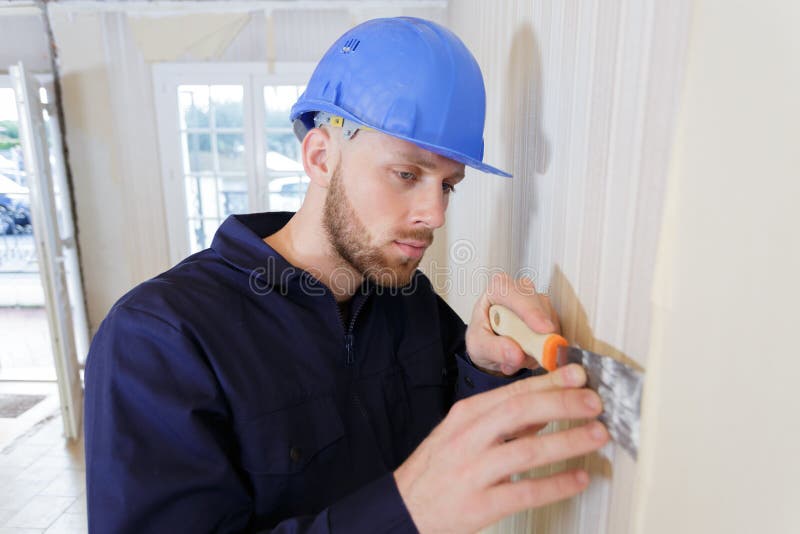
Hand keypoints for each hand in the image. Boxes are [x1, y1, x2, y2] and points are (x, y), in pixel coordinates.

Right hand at [393, 365, 608, 533]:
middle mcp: (468, 439)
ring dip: (567, 441)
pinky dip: (555, 485)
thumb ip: (502, 422)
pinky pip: (524, 493)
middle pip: (519, 412)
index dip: (549, 382)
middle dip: (561, 403)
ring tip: (596, 434)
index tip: (578, 375)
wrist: (404, 509)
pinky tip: (578, 479)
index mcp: (465, 416)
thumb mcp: (462, 434)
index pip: (512, 392)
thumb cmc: (435, 469)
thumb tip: (544, 409)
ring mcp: (472, 472)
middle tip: (594, 401)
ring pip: (526, 451)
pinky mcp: (479, 505)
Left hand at [466, 272, 559, 375]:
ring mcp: (537, 301)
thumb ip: (495, 350)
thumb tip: (517, 355)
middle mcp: (520, 290)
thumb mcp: (479, 346)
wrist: (491, 344)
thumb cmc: (482, 337)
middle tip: (526, 358)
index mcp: (497, 289)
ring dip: (537, 346)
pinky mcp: (550, 315)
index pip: (516, 295)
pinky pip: (555, 333)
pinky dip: (543, 348)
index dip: (531, 312)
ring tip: (516, 356)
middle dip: (537, 336)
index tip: (543, 330)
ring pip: (550, 322)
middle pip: (538, 307)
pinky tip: (527, 352)